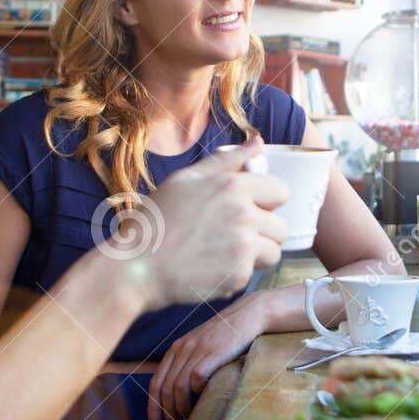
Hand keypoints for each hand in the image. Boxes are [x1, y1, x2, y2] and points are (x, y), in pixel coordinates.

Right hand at [130, 138, 288, 309]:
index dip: (266, 201)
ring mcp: (243, 247)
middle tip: (232, 236)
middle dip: (263, 233)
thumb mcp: (187, 179)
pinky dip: (235, 275)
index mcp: (234, 186)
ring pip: (273, 253)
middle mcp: (244, 215)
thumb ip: (227, 160)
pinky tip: (210, 269)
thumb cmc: (157, 219)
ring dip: (255, 256)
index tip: (249, 209)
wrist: (136, 265)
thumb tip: (258, 142)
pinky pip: (252, 274)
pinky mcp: (238, 276)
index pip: (282, 191)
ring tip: (224, 253)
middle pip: (281, 227)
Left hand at [147, 294, 268, 419]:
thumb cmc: (227, 336)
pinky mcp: (211, 353)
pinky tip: (201, 402)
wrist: (247, 315)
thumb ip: (189, 363)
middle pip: (163, 389)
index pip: (155, 383)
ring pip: (177, 388)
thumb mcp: (201, 346)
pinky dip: (196, 394)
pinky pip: (195, 379)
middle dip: (166, 415)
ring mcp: (195, 350)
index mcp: (176, 349)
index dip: (152, 408)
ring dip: (180, 410)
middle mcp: (181, 349)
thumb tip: (183, 396)